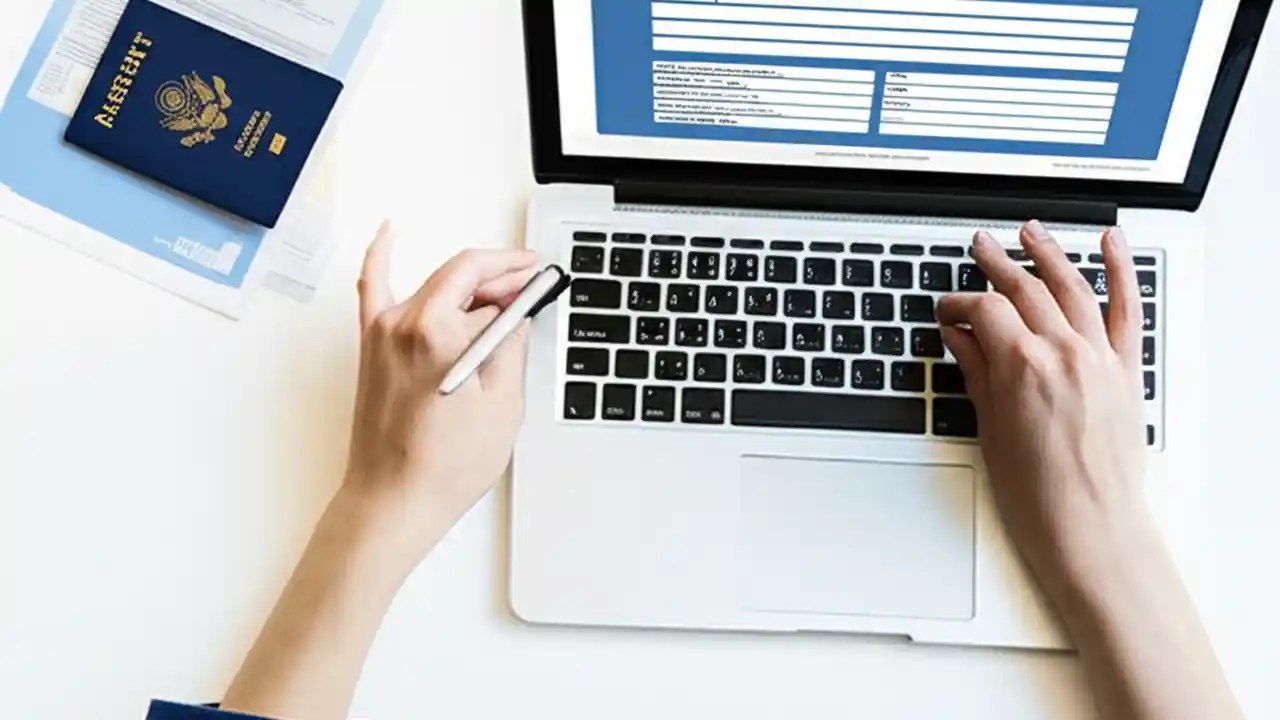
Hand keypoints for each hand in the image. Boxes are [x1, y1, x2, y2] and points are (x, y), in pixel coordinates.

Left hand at [344, 222, 537, 557]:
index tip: (537, 275)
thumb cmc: (443, 466)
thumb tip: (516, 316)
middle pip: (461, 279)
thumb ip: (510, 348)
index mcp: (441, 332)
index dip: (518, 274)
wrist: (393, 501)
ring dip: (466, 284)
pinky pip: (372, 287)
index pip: (487, 283)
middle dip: (499, 276)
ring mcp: (382, 333)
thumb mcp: (503, 405)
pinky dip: (381, 256)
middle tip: (527, 286)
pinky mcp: (371, 348)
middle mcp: (406, 324)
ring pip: (433, 287)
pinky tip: (388, 233)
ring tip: (495, 292)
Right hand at [937, 221, 1149, 601]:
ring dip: (1049, 253)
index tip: (946, 310)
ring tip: (1030, 231)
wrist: (1089, 527)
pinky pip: (1127, 308)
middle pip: (1025, 289)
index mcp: (1023, 366)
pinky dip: (1122, 271)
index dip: (959, 303)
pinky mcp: (1125, 369)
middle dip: (996, 263)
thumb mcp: (990, 427)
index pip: (984, 310)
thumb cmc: (1037, 493)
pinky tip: (1112, 244)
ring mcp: (1099, 357)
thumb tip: (960, 338)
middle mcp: (1064, 353)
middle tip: (979, 246)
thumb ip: (977, 372)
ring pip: (1072, 286)